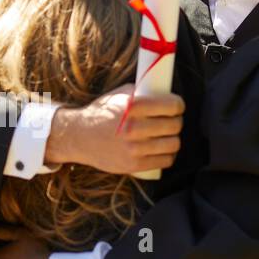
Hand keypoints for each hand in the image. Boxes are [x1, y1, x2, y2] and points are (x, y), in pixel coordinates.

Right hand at [43, 84, 183, 173]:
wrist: (79, 137)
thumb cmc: (102, 113)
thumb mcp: (119, 95)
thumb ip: (142, 92)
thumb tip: (166, 93)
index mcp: (133, 106)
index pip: (172, 106)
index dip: (178, 106)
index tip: (176, 107)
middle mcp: (134, 127)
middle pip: (175, 126)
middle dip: (177, 122)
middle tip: (172, 122)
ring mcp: (134, 148)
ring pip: (173, 145)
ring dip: (174, 140)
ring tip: (168, 137)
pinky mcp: (133, 165)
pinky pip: (164, 161)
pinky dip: (168, 155)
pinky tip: (164, 150)